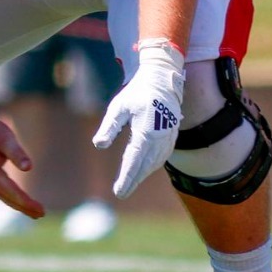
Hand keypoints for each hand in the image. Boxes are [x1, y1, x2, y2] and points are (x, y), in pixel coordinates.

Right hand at [0, 111, 43, 217]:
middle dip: (25, 207)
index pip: (11, 191)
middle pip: (8, 198)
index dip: (26, 201)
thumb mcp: (6, 139)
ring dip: (20, 205)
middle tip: (42, 214)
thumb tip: (29, 168)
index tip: (40, 209)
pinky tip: (23, 202)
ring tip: (37, 213)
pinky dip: (13, 198)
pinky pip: (2, 192)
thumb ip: (17, 153)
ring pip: (5, 197)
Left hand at [92, 40, 184, 198]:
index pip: (134, 161)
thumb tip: (99, 145)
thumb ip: (110, 126)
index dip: (126, 178)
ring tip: (130, 183)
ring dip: (143, 174)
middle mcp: (160, 138)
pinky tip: (144, 169)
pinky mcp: (172, 135)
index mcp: (146, 132)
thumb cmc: (137, 92)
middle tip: (121, 192)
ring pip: (155, 163)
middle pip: (145, 166)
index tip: (118, 192)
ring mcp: (168, 137)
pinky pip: (163, 156)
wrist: (162, 80)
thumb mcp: (119, 107)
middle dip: (133, 180)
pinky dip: (153, 165)